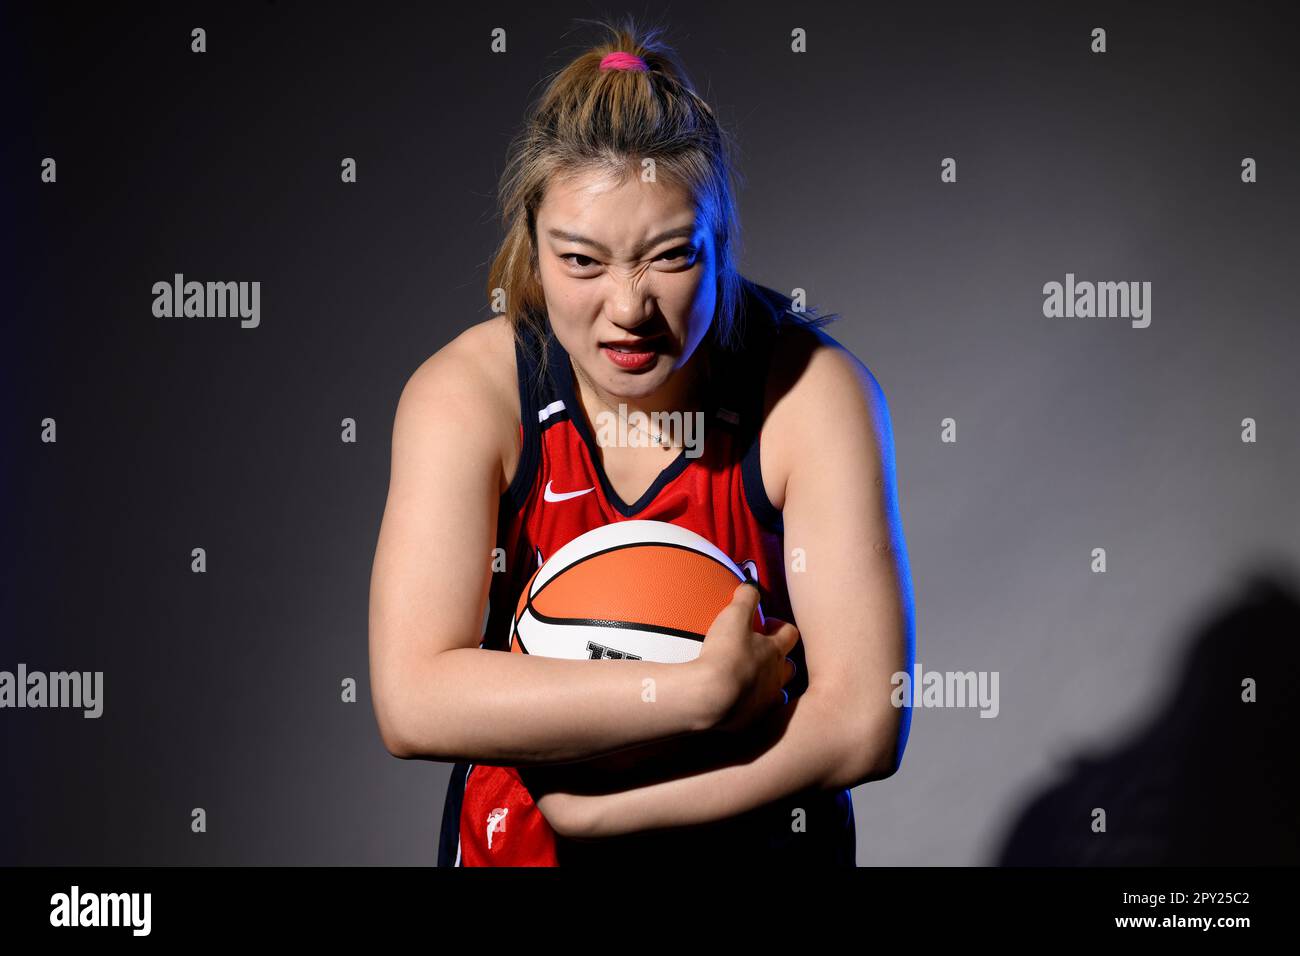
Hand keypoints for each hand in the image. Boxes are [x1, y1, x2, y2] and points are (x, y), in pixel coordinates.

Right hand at [696, 581, 799, 733]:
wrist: (710, 698)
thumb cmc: (724, 655)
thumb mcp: (733, 617)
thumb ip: (745, 598)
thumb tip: (751, 585)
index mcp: (774, 652)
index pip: (790, 634)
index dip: (780, 626)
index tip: (766, 624)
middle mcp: (776, 678)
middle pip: (789, 667)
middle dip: (779, 659)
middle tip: (759, 653)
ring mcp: (765, 702)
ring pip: (776, 692)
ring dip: (766, 683)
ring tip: (748, 679)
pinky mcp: (750, 721)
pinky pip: (755, 712)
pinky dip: (749, 705)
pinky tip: (734, 702)